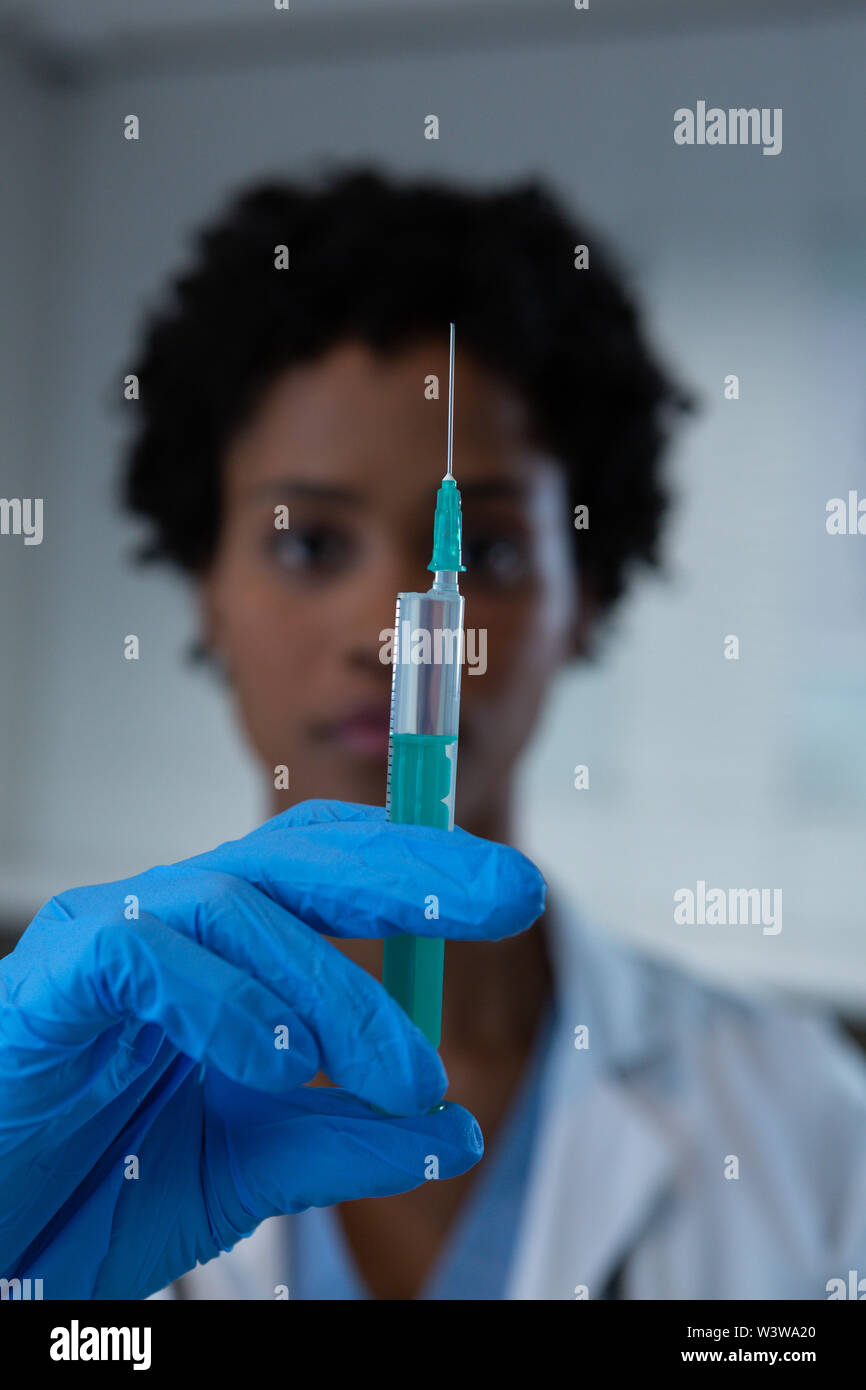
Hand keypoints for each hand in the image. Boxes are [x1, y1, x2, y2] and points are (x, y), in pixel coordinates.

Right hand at [0, 799, 544, 1298]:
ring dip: (333, 989)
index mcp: (218, 950)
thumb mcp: (245, 1166)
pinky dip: (223, 1004)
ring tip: (396, 1074)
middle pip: (298, 855)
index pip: (324, 870)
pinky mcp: (50, 978)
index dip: (414, 865)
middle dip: (410, 871)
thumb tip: (454, 1126)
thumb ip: (340, 1137)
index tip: (509, 892)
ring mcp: (104, 937)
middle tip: (509, 897)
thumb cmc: (89, 1187)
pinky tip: (275, 1065)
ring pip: (237, 906)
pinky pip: (145, 955)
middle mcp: (168, 923)